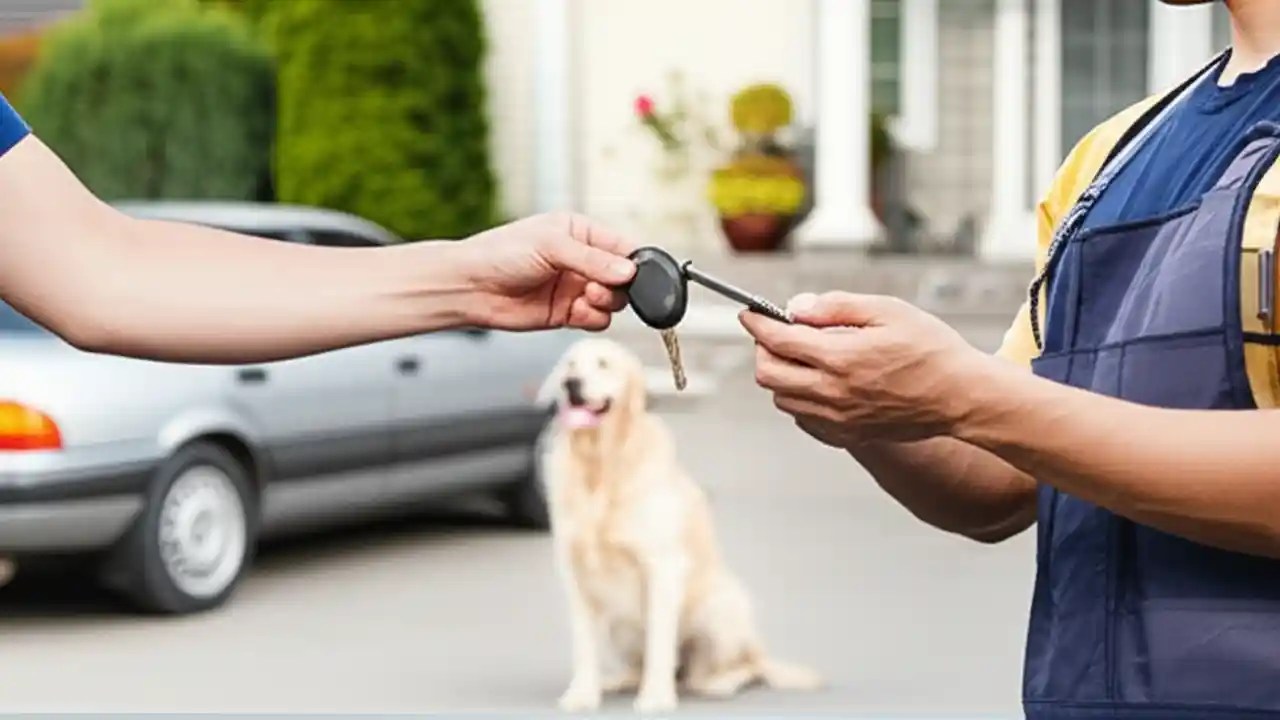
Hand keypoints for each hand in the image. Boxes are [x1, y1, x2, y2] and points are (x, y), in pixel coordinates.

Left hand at [455, 213, 636, 330]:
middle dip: (619, 285)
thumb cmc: (501, 253)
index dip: (634, 261)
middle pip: (624, 278)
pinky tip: (576, 311)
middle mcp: (583, 260)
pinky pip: (597, 320)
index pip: (622, 246)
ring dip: (606, 302)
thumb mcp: (551, 245)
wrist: (471, 286)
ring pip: (614, 301)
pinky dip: (593, 318)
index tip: (636, 273)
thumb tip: (629, 272)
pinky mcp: (568, 314)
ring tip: (586, 296)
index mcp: (581, 232)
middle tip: (600, 285)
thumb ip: (592, 259)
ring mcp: (576, 288)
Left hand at [740, 291, 992, 446]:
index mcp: (840, 358)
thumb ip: (836, 307)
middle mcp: (832, 392)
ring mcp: (838, 418)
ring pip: (782, 398)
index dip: (757, 323)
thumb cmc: (932, 350)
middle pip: (768, 373)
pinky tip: (820, 382)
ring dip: (781, 374)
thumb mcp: (887, 311)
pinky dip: (799, 398)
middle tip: (777, 332)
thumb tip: (796, 307)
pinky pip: (803, 418)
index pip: (778, 339)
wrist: (962, 398)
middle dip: (764, 348)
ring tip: (803, 355)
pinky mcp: (847, 434)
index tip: (750, 313)